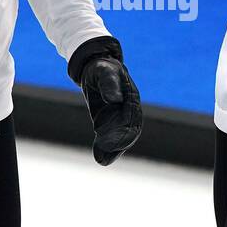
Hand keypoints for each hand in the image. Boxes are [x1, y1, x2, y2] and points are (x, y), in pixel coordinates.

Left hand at [69, 37, 142, 165]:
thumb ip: (109, 84)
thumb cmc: (101, 67)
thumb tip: (116, 100)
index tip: (109, 142)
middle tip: (104, 156)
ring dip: (113, 150)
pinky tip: (100, 158)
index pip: (130, 118)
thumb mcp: (104, 72)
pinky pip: (111, 136)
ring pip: (121, 137)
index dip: (122, 132)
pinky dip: (107, 148)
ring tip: (102, 160)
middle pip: (128, 131)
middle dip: (118, 144)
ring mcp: (120, 116)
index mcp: (131, 97)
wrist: (95, 66)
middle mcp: (128, 109)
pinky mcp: (109, 120)